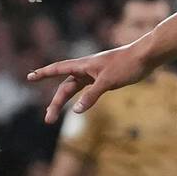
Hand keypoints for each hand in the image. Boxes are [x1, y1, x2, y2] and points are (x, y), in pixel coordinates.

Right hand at [28, 40, 154, 123]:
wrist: (146, 56)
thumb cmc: (127, 65)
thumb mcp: (108, 82)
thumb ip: (91, 96)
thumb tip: (75, 110)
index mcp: (84, 65)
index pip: (58, 69)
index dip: (43, 73)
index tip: (30, 77)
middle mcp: (87, 69)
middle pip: (66, 86)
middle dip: (55, 102)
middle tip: (48, 119)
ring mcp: (96, 73)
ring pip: (76, 88)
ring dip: (66, 101)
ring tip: (55, 115)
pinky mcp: (106, 78)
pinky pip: (89, 89)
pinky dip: (82, 97)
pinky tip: (79, 105)